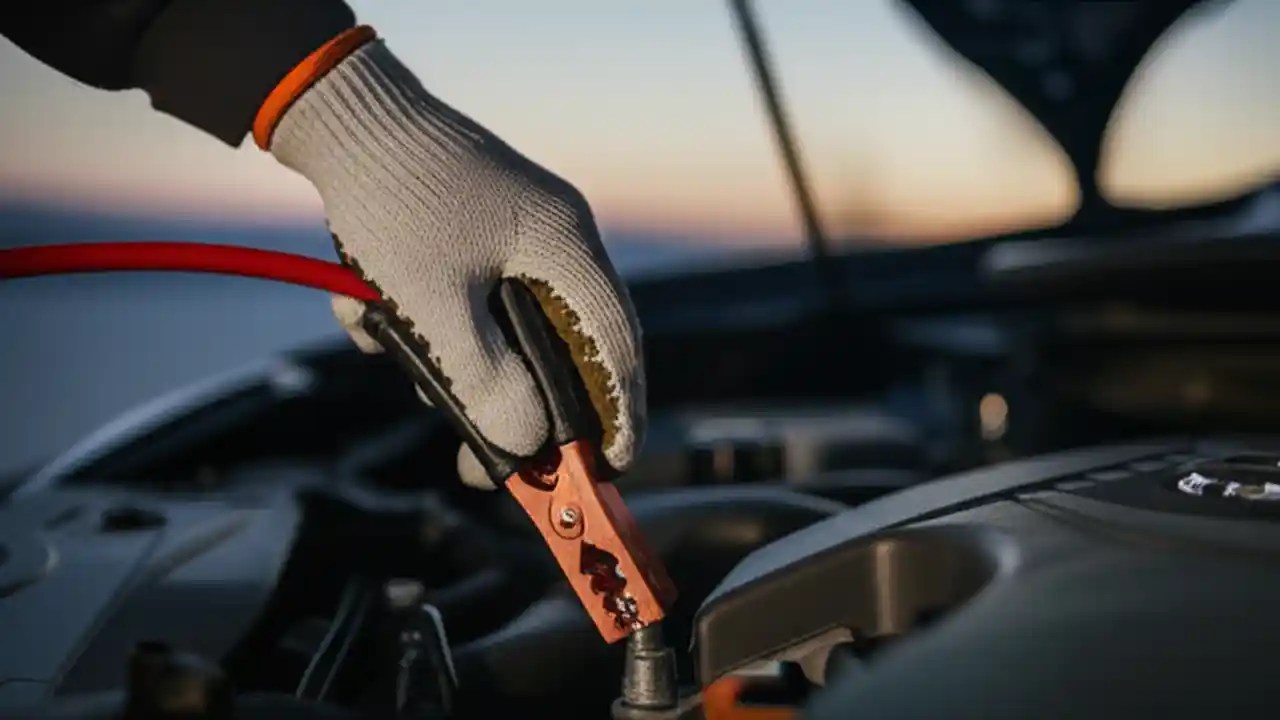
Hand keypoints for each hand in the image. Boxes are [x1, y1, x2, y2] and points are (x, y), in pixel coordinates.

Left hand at [268, 40, 644, 488]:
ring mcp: (517, 233)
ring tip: (390, 344)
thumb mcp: (432, 303)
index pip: (616, 345)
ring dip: (448, 355)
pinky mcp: (477, 233)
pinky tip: (368, 308)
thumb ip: (483, 379)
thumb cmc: (394, 201)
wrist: (340, 114)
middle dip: (514, 400)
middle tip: (482, 458)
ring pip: (505, 328)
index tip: (609, 468)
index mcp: (566, 246)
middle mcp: (556, 238)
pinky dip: (423, 318)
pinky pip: (466, 300)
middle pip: (562, 347)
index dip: (618, 413)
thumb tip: (525, 441)